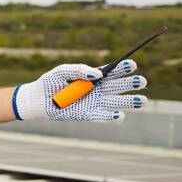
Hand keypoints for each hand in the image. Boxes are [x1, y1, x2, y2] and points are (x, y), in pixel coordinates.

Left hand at [13, 60, 146, 121]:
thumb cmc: (51, 82)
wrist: (38, 99)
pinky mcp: (87, 114)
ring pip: (116, 101)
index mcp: (94, 76)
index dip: (124, 68)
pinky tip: (120, 115)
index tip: (132, 64)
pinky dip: (111, 117)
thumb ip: (79, 69)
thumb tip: (97, 74)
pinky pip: (101, 116)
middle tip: (142, 81)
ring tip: (142, 100)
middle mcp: (98, 89)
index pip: (113, 71)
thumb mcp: (62, 71)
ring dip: (130, 101)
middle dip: (132, 83)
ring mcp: (94, 102)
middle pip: (119, 86)